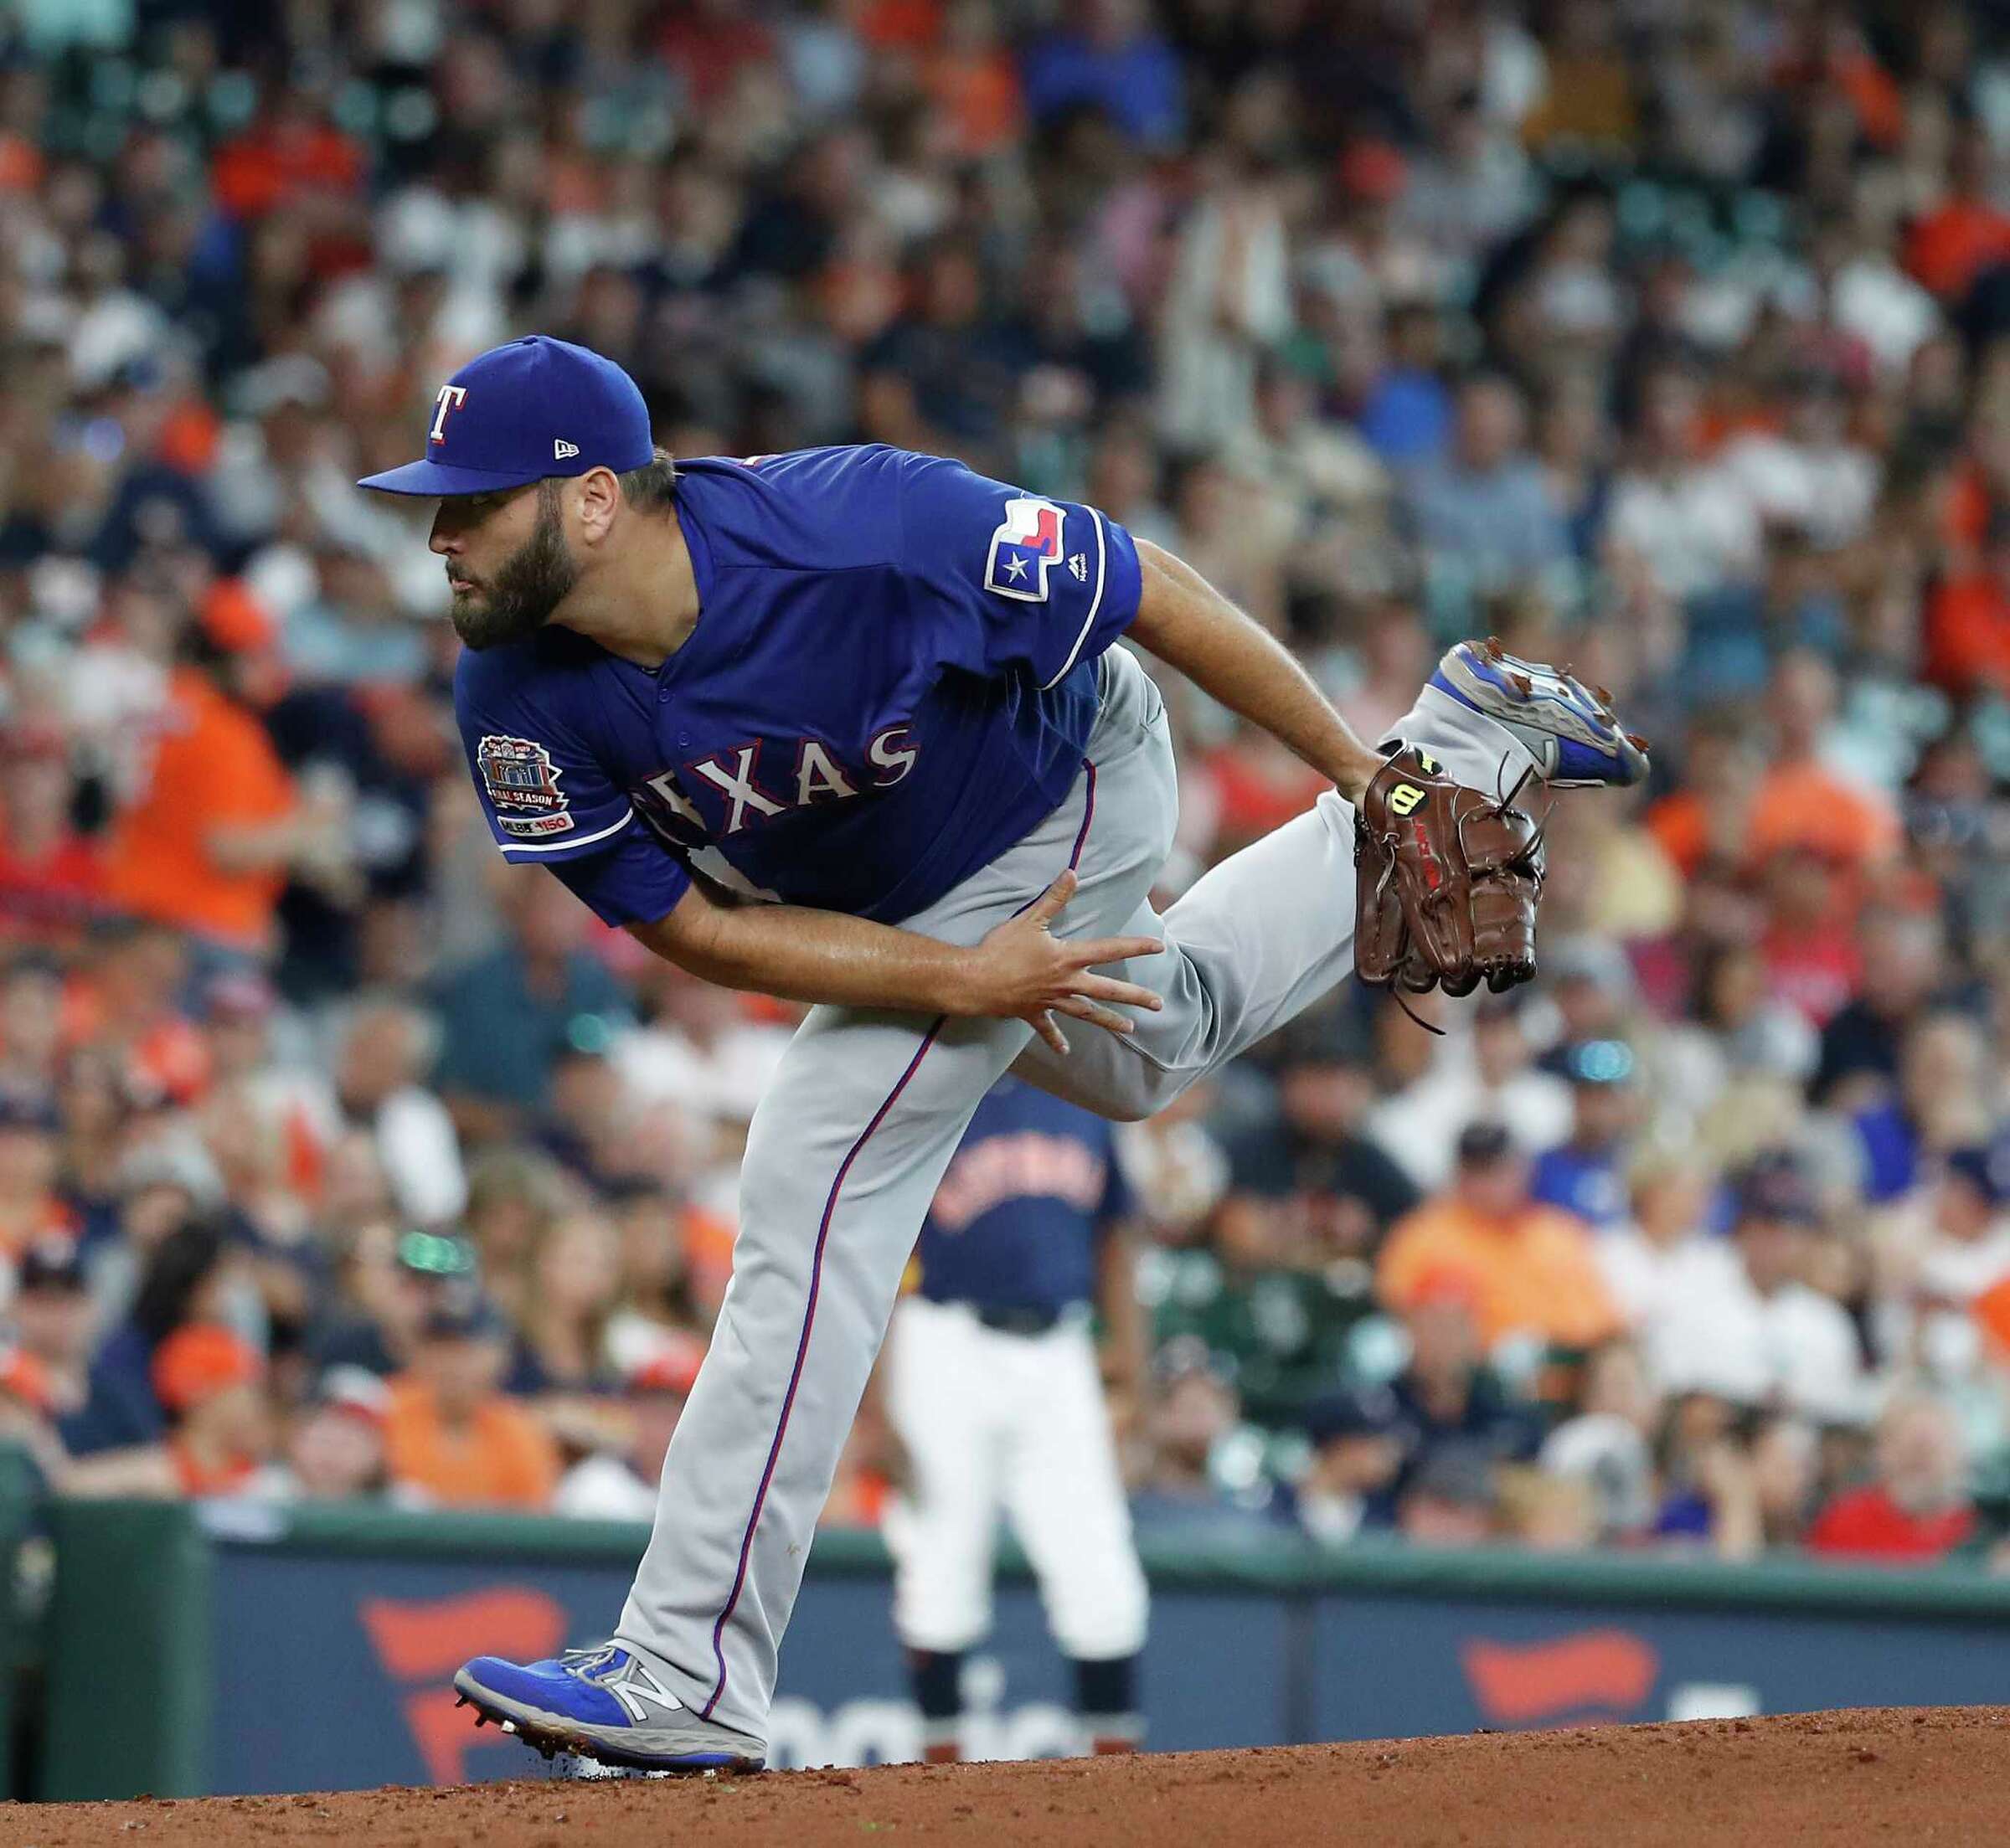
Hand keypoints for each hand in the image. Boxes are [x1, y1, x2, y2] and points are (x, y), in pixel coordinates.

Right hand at [954, 869, 1163, 1054]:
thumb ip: (1054, 898)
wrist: (976, 981)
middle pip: (1107, 990)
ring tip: (1130, 1029)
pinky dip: (1056, 1039)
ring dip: (1109, 1021)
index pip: (1109, 950)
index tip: (1158, 947)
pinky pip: (1047, 1029)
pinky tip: (1065, 1051)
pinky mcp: (1033, 1013)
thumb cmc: (1002, 949)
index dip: (1135, 947)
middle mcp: (1065, 982)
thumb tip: (1073, 872)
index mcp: (1068, 958)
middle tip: (1159, 1004)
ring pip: (1087, 1013)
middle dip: (1135, 996)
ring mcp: (1051, 1001)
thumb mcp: (1030, 919)